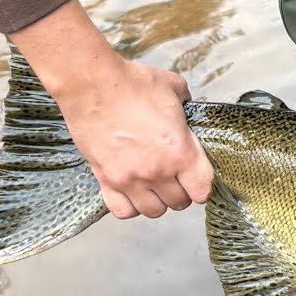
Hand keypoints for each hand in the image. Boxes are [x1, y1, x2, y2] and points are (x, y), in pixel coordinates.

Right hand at [10, 0, 213, 219]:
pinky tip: (131, 191)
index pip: (202, 190)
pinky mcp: (106, 179)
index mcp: (180, 151)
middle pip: (179, 202)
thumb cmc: (132, 84)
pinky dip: (129, 205)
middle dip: (181, 192)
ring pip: (153, 211)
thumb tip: (187, 109)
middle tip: (176, 179)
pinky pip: (123, 210)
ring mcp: (130, 178)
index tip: (198, 180)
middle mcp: (157, 171)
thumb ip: (187, 105)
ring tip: (154, 186)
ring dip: (157, 201)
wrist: (92, 84)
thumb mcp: (174, 89)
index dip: (203, 186)